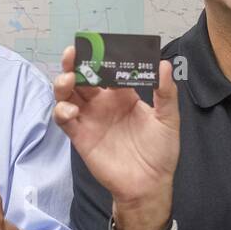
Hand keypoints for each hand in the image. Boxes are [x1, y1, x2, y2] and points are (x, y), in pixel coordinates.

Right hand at [53, 48, 179, 229]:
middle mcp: (103, 103)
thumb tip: (163, 64)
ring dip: (63, 83)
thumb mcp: (168, 120)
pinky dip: (62, 111)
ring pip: (67, 94)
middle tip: (73, 53)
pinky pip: (64, 119)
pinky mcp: (80, 136)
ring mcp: (89, 118)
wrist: (149, 185)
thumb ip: (165, 93)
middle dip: (74, 63)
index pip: (108, 69)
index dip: (101, 56)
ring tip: (68, 79)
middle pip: (82, 77)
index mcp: (123, 95)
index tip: (98, 45)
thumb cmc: (160, 152)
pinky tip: (72, 110)